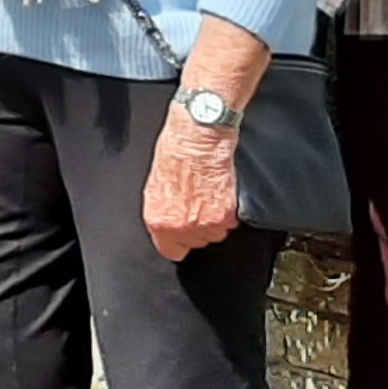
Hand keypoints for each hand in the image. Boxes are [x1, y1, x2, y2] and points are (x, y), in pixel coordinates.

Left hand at [144, 116, 241, 259]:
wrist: (198, 137)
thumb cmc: (176, 152)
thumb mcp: (156, 185)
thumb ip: (164, 212)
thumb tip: (169, 222)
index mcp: (159, 220)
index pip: (171, 251)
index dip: (179, 242)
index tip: (184, 234)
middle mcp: (180, 226)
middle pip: (196, 242)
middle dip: (198, 226)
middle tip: (198, 201)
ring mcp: (204, 224)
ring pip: (216, 234)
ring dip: (215, 219)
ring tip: (208, 193)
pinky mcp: (225, 216)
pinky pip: (231, 223)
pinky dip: (229, 210)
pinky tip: (219, 190)